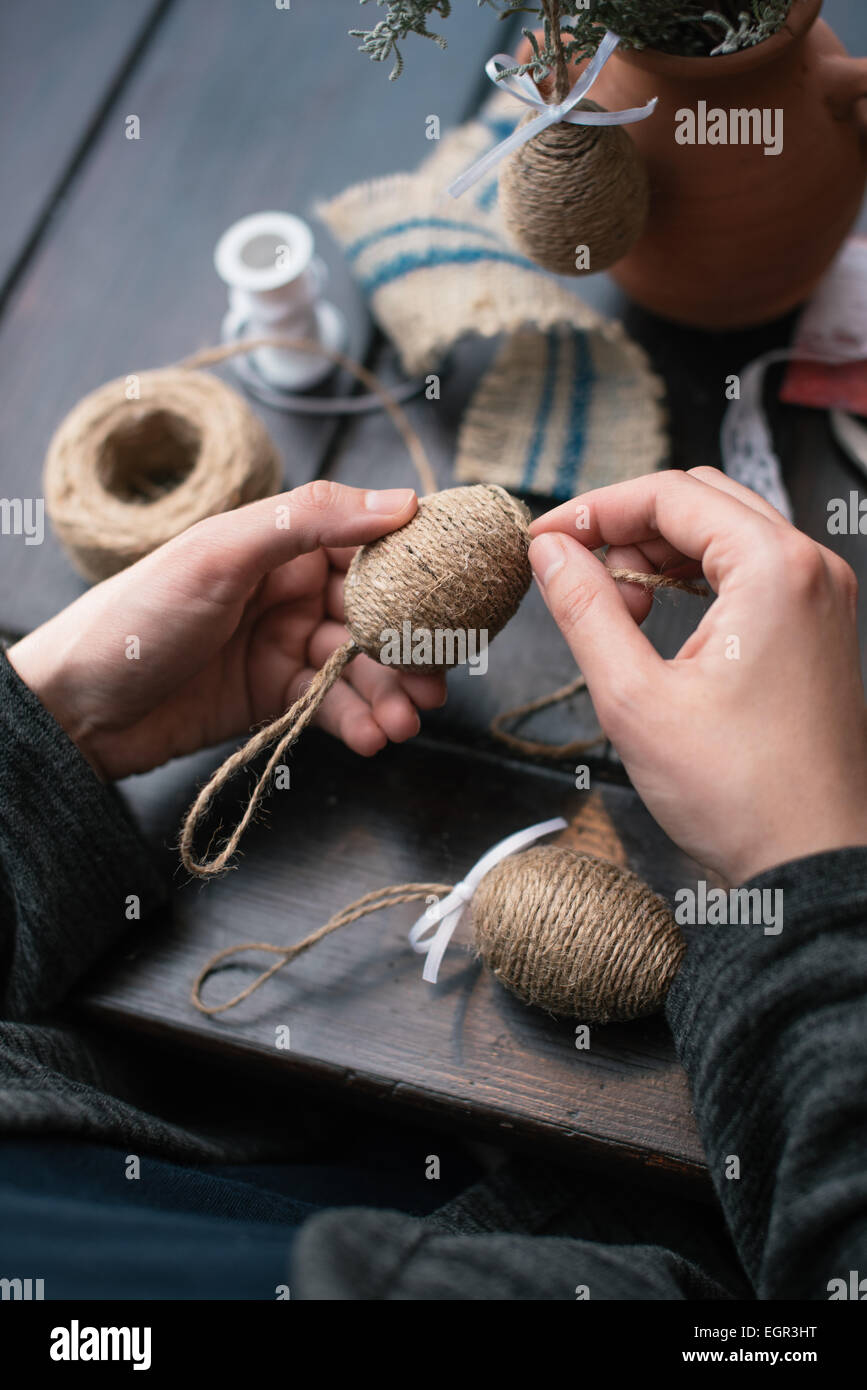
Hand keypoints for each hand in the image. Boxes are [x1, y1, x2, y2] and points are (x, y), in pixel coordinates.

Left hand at [7, 482, 445, 781]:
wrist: (77, 706)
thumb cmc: (136, 614)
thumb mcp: (220, 553)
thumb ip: (308, 521)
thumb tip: (401, 501)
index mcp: (279, 544)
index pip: (367, 543)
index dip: (417, 565)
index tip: (462, 588)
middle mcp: (288, 591)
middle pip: (375, 614)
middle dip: (410, 648)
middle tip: (437, 679)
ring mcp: (283, 647)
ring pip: (359, 667)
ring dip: (388, 695)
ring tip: (407, 721)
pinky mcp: (274, 698)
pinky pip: (331, 707)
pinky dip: (356, 723)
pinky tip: (372, 739)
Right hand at [528, 468, 866, 884]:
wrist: (812, 861)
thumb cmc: (738, 793)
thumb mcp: (635, 699)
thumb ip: (586, 610)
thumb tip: (551, 554)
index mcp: (774, 569)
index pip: (671, 495)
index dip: (595, 509)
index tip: (544, 540)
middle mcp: (810, 568)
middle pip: (702, 501)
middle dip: (628, 525)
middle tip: (574, 569)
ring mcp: (822, 598)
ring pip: (727, 533)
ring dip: (661, 551)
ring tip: (616, 604)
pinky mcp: (818, 628)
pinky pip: (751, 572)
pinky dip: (697, 579)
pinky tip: (657, 618)